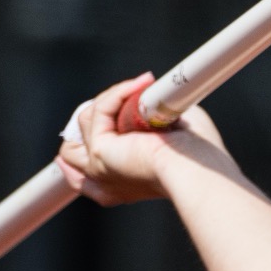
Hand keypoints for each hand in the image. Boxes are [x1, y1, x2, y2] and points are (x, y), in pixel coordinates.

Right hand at [57, 73, 227, 205]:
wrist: (197, 168)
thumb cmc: (197, 156)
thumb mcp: (171, 131)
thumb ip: (151, 115)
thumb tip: (146, 95)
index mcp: (123, 185)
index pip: (84, 173)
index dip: (88, 145)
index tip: (105, 112)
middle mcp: (106, 181)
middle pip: (73, 146)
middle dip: (93, 114)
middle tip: (125, 97)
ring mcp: (98, 168)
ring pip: (84, 121)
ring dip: (113, 98)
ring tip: (144, 91)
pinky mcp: (99, 152)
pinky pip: (98, 111)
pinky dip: (118, 93)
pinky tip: (143, 85)